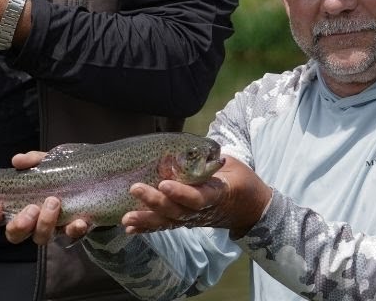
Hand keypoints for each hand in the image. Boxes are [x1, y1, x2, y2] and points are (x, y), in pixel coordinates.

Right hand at [0, 151, 92, 245]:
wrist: (96, 181)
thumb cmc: (63, 174)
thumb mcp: (49, 162)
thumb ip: (33, 160)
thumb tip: (17, 160)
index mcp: (20, 206)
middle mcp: (33, 222)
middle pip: (16, 235)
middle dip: (19, 225)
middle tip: (31, 208)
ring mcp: (52, 229)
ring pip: (41, 238)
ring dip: (45, 223)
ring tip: (54, 202)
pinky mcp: (72, 231)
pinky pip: (71, 236)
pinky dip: (73, 230)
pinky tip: (78, 222)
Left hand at [121, 157, 270, 237]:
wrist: (250, 208)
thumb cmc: (241, 181)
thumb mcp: (233, 166)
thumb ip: (212, 159)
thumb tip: (192, 147)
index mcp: (217, 195)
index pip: (198, 197)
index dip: (181, 193)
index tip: (164, 183)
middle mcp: (203, 211)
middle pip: (177, 211)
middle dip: (155, 202)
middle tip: (135, 188)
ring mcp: (193, 219)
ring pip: (168, 221)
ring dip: (146, 219)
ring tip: (126, 218)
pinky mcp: (186, 222)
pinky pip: (166, 226)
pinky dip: (147, 227)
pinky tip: (129, 228)